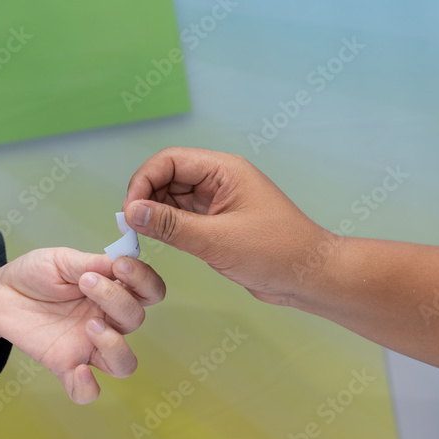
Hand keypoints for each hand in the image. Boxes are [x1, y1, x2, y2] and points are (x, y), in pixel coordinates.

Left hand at [0, 248, 164, 403]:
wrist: (1, 293)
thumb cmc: (36, 274)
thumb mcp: (62, 260)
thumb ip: (90, 263)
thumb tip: (121, 259)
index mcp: (113, 292)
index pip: (149, 292)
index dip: (144, 280)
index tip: (121, 266)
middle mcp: (108, 321)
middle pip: (135, 320)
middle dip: (116, 299)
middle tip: (86, 283)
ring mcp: (88, 347)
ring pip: (124, 363)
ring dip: (115, 345)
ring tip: (90, 326)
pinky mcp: (65, 366)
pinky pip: (86, 392)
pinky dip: (88, 388)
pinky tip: (80, 371)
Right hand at [123, 147, 330, 304]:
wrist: (309, 277)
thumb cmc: (276, 253)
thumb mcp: (217, 240)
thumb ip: (171, 225)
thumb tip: (132, 211)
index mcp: (224, 170)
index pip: (171, 160)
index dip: (144, 181)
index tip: (129, 211)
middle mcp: (220, 180)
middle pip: (169, 176)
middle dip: (146, 197)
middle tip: (130, 227)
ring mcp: (220, 202)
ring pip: (174, 198)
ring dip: (155, 214)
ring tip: (140, 236)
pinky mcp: (219, 224)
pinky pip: (185, 217)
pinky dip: (168, 227)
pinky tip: (157, 241)